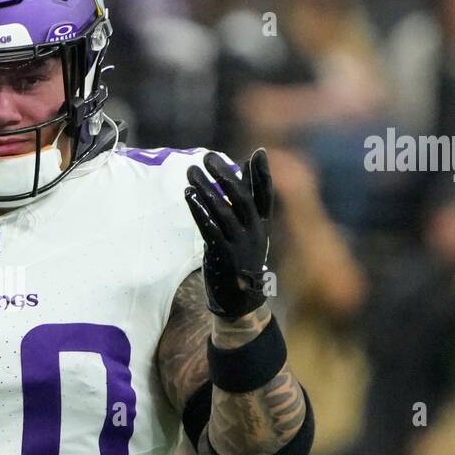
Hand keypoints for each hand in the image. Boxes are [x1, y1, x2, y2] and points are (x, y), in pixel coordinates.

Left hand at [185, 149, 273, 318]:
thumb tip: (240, 179)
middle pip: (242, 198)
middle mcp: (255, 233)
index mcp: (262, 226)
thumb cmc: (240, 262)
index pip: (265, 196)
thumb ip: (243, 210)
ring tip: (191, 172)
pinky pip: (210, 228)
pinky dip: (199, 210)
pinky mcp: (224, 255)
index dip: (262, 174)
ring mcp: (240, 245)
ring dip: (206, 189)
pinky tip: (189, 195)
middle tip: (208, 158)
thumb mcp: (248, 235)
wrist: (240, 301)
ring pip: (223, 210)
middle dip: (225, 175)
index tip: (259, 152)